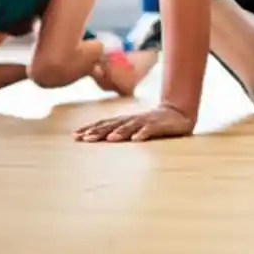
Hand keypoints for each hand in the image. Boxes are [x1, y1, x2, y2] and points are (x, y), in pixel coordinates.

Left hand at [73, 104, 195, 142]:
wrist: (178, 113)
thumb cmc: (153, 123)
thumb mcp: (133, 127)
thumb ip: (119, 131)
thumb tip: (99, 138)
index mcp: (124, 120)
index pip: (104, 123)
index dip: (90, 128)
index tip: (75, 136)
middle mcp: (132, 120)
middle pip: (113, 125)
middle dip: (99, 131)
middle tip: (85, 138)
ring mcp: (145, 122)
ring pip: (130, 127)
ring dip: (120, 132)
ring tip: (109, 138)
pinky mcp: (159, 126)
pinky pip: (150, 130)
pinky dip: (143, 134)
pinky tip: (136, 139)